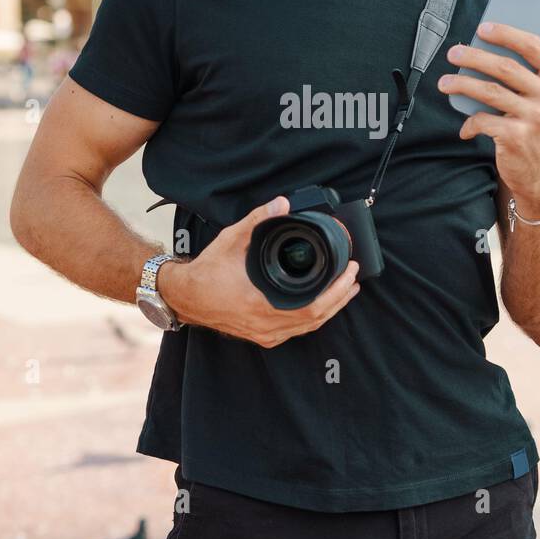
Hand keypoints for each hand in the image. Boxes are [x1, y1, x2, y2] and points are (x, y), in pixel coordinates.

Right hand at [157, 195, 360, 346]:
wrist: (185, 296)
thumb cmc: (206, 271)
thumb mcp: (232, 239)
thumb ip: (258, 219)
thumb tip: (282, 203)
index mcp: (262, 305)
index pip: (313, 307)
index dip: (337, 291)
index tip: (350, 272)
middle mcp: (266, 326)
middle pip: (317, 320)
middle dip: (341, 298)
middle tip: (354, 278)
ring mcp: (264, 334)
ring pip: (308, 328)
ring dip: (330, 309)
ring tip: (346, 290)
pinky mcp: (261, 335)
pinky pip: (296, 331)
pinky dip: (313, 318)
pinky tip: (322, 304)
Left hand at [437, 20, 539, 214]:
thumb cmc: (539, 131)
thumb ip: (530, 78)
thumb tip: (488, 50)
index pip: (533, 46)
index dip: (506, 33)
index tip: (483, 28)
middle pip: (505, 67)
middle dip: (474, 57)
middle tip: (454, 53)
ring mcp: (535, 118)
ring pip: (489, 91)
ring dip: (461, 84)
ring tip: (445, 83)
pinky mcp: (516, 137)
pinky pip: (482, 120)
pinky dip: (469, 123)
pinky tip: (465, 128)